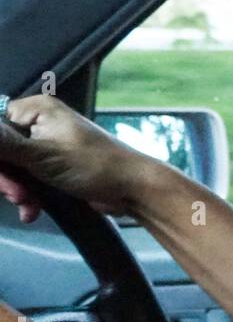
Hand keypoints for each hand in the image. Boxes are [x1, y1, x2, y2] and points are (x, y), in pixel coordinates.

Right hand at [0, 96, 159, 221]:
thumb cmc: (93, 165)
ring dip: (17, 190)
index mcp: (35, 109)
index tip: (1, 177)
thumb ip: (3, 144)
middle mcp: (38, 123)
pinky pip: (26, 179)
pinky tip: (32, 211)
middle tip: (18, 195)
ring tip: (29, 204)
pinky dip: (27, 196)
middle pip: (0, 150)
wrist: (131, 189)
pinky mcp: (52, 166)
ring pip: (11, 168)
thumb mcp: (41, 155)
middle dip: (6, 178)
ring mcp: (45, 145)